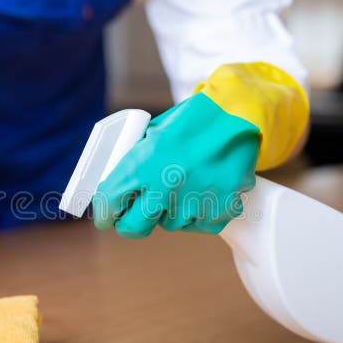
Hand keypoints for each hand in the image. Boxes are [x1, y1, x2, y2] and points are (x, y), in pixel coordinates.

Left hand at [91, 62, 308, 238]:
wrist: (238, 114)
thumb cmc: (191, 121)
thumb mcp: (151, 134)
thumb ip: (132, 162)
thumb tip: (113, 188)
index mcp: (142, 163)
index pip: (108, 204)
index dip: (103, 214)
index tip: (105, 218)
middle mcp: (165, 187)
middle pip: (134, 228)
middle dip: (131, 223)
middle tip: (135, 215)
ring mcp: (194, 202)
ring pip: (170, 225)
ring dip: (171, 211)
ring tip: (184, 183)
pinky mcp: (220, 210)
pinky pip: (200, 224)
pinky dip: (200, 212)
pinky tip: (204, 188)